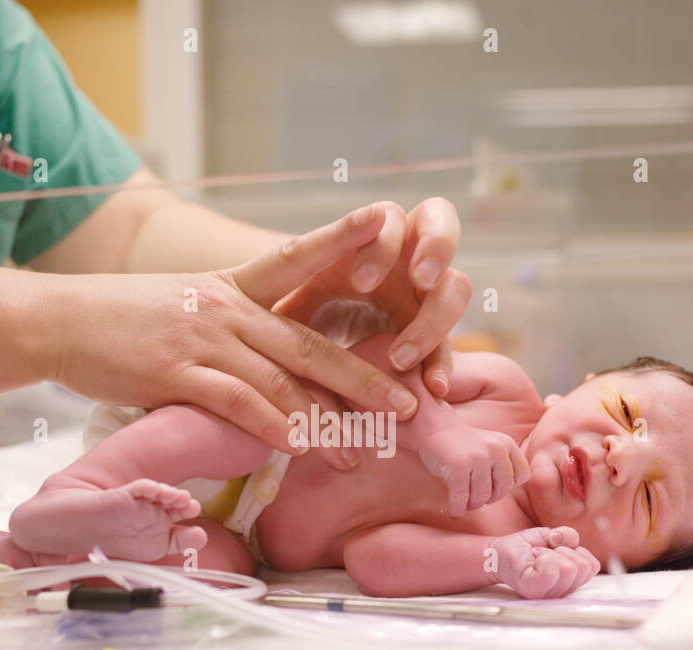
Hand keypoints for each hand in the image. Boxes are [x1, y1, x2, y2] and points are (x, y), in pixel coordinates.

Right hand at [40, 204, 419, 466]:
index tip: (388, 220)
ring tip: (359, 451)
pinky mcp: (175, 373)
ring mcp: (203, 340)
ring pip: (281, 382)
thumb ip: (235, 330)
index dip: (344, 238)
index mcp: (233, 287)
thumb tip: (276, 367)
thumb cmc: (122, 320)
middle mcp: (227, 310)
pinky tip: (296, 446)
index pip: (297, 256)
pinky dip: (269, 426)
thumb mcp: (185, 307)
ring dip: (325, 422)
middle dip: (365, 379)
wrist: (58, 320)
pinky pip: (235, 402)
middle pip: (310, 345)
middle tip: (408, 407)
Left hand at [273, 198, 468, 398]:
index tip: (358, 282)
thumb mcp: (284, 301)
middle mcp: (406, 259)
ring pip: (456, 287)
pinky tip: (434, 389)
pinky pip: (450, 346)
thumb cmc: (292, 316)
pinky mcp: (434, 340)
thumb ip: (283, 291)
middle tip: (421, 279)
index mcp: (370, 241)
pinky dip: (444, 365)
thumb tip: (235, 296)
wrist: (305, 359)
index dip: (383, 240)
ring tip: (403, 355)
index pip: (391, 217)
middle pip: (442, 228)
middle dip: (436, 248)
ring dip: (438, 316)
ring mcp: (426, 297)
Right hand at [418, 424, 530, 516]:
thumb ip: (504, 466)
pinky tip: (454, 512)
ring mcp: (477, 457)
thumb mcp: (491, 447)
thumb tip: (506, 495)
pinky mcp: (458, 466)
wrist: (435, 429)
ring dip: (472, 505)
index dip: (508, 486)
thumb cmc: (463, 446)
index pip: (522, 476)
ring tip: (464, 503)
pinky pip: (461, 498)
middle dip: (489, 499)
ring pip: (482, 496)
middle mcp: (495, 449)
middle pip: (503, 489)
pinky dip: (457, 509)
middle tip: (476, 497)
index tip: (493, 486)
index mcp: (507, 444)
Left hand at [487, 527, 600, 598]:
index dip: (575, 550)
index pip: (592, 566)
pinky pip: (552, 571)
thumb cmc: (526, 547)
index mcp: (571, 581)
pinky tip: (532, 560)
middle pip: (583, 567)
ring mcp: (549, 594)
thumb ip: (569, 536)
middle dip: (562, 550)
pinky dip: (543, 557)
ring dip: (550, 553)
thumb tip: (570, 541)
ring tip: (536, 557)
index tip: (556, 550)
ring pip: (569, 568)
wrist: (500, 552)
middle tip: (543, 553)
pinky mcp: (534, 590)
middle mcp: (562, 591)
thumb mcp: (553, 536)